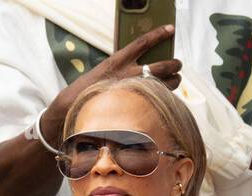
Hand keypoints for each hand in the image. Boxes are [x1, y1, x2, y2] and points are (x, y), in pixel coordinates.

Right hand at [41, 26, 181, 146]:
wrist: (73, 109)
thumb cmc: (90, 90)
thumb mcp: (105, 71)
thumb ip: (123, 67)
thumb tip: (142, 67)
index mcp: (117, 60)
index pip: (143, 43)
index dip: (159, 34)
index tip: (170, 29)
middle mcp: (126, 74)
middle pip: (160, 66)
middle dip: (174, 64)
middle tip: (178, 64)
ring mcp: (131, 92)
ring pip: (161, 84)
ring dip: (173, 81)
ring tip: (177, 79)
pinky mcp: (133, 107)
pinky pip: (154, 100)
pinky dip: (164, 97)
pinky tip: (169, 95)